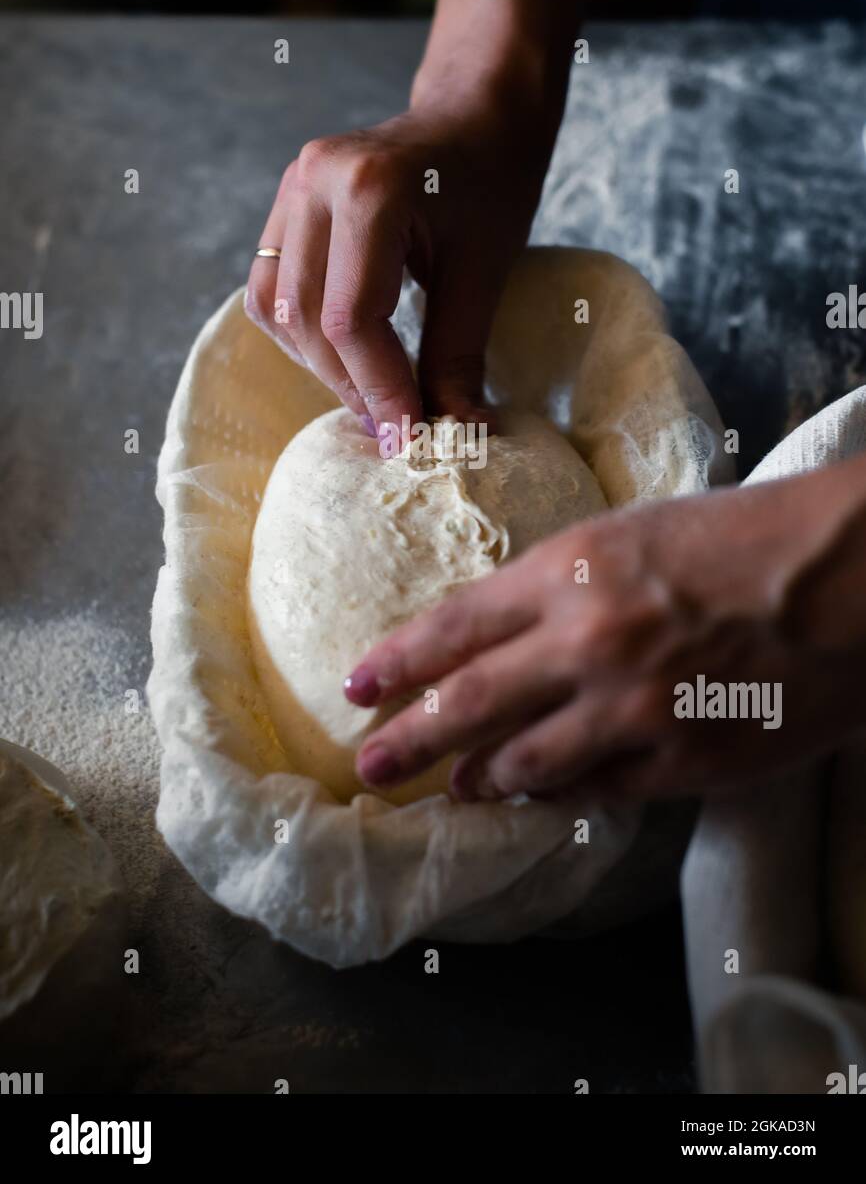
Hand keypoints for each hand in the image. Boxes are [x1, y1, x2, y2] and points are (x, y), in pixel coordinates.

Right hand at [244, 91, 550, 446]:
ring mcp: (290, 187)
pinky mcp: (284, 202)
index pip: (352, 318)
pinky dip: (301, 333)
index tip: (409, 437)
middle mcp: (314, 180)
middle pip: (306, 317)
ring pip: (278, 308)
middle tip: (394, 427)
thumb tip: (455, 431)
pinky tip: (345, 356)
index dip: (379, 388)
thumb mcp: (485, 270)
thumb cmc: (491, 182)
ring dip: (320, 365)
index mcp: (370, 187)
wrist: (475, 114)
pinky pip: (271, 287)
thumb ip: (457, 354)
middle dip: (350, 385)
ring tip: (373, 396)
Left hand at [347, 457, 865, 799]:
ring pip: (525, 764)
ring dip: (480, 779)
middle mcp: (588, 642)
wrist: (846, 578)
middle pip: (469, 705)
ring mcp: (634, 708)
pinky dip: (560, 796)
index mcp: (572, 570)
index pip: (455, 626)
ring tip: (454, 789)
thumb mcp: (633, 532)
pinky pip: (598, 792)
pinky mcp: (684, 760)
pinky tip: (539, 799)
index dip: (398, 661)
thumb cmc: (742, 538)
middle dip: (408, 739)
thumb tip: (500, 633)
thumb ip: (560, 582)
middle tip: (369, 765)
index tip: (358, 685)